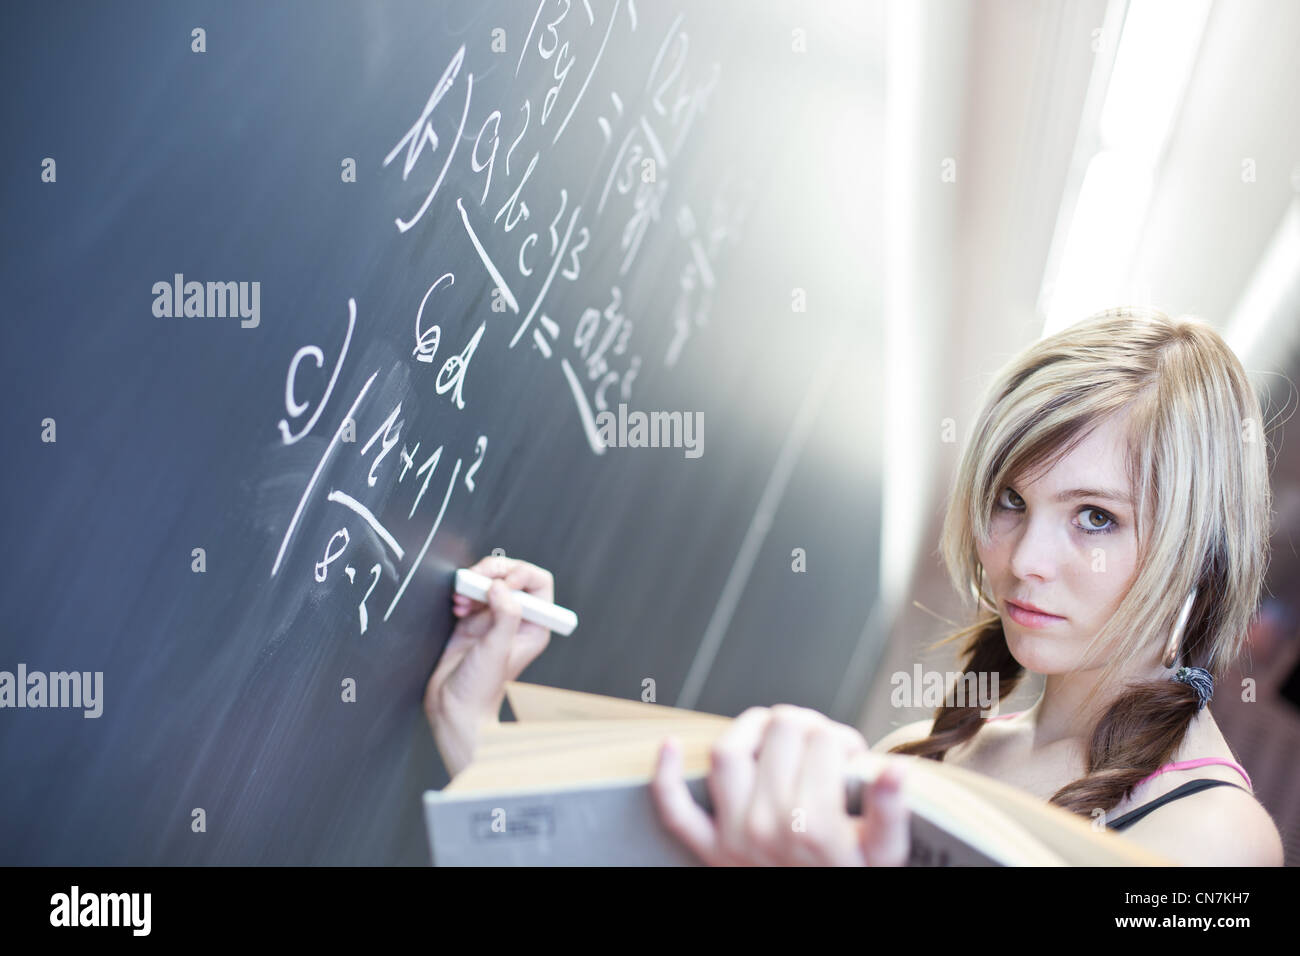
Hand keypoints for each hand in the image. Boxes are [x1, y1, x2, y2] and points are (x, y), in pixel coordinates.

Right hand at [423, 555, 554, 776]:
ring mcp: (492, 619)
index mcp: (534, 626)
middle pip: (511, 575)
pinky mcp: (472, 621)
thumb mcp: (498, 649)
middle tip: (477, 580)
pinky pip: (470, 592)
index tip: (501, 583)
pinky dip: (462, 592)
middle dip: (493, 573)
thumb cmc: (481, 689)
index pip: (538, 582)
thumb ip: (505, 614)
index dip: (521, 574)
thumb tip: (500, 586)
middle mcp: (516, 619)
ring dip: (474, 582)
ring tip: (463, 598)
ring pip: (489, 581)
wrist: (452, 706)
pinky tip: (457, 606)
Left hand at [650, 704, 910, 865]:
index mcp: (814, 825)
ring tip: (775, 732)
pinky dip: (666, 776)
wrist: (820, 922)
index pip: (825, 742)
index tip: (851, 753)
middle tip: (820, 740)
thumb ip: (891, 810)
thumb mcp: (885, 854)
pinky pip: (675, 811)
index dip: (844, 738)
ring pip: (728, 753)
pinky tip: (671, 747)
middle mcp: (768, 826)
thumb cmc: (850, 879)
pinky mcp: (710, 850)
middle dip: (806, 724)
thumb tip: (895, 770)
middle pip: (780, 732)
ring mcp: (734, 837)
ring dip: (751, 729)